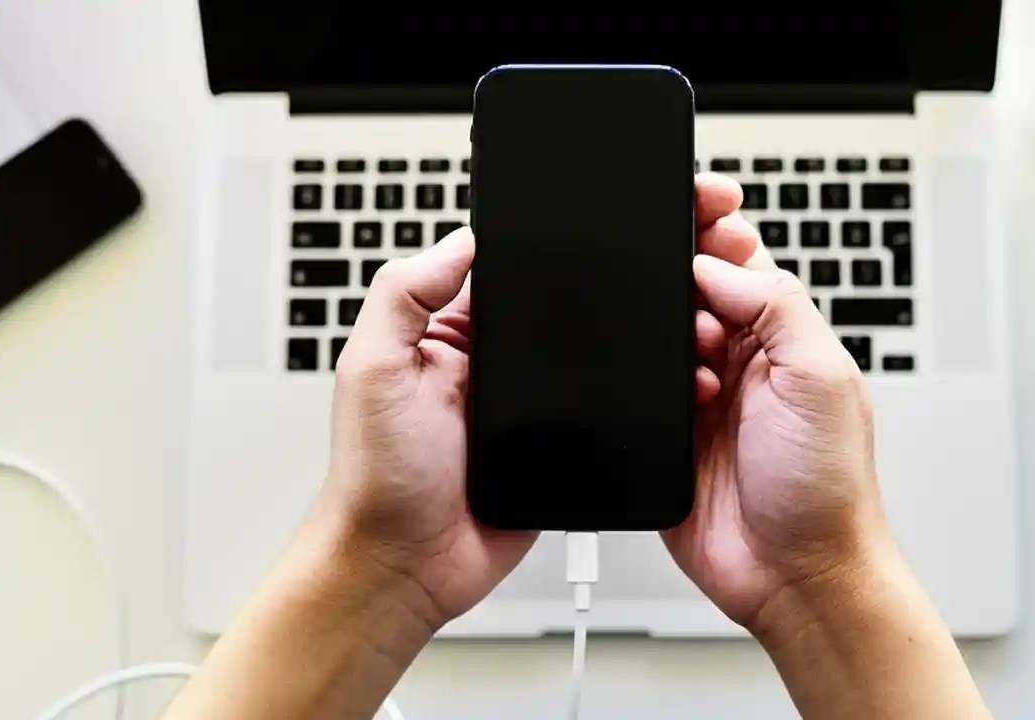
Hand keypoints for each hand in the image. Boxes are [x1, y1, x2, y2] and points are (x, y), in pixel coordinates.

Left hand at [316, 174, 759, 627]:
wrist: (405, 565)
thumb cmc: (375, 476)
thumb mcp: (371, 367)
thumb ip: (404, 295)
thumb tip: (459, 238)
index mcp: (449, 335)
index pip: (504, 272)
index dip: (540, 248)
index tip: (586, 220)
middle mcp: (492, 366)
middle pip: (558, 312)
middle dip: (597, 294)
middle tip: (650, 267)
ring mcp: (528, 410)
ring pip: (589, 362)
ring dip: (619, 349)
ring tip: (663, 322)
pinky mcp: (558, 451)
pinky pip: (601, 417)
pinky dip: (626, 405)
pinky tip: (650, 388)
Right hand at [664, 221, 888, 634]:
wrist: (796, 574)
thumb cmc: (829, 487)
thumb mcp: (821, 377)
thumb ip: (776, 306)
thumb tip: (715, 263)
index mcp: (784, 336)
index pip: (742, 260)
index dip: (717, 228)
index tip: (699, 202)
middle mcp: (741, 361)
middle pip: (690, 290)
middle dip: (676, 279)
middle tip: (679, 290)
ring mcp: (700, 399)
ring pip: (656, 338)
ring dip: (660, 339)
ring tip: (690, 365)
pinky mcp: (666, 437)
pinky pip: (634, 393)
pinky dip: (638, 388)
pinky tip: (666, 400)